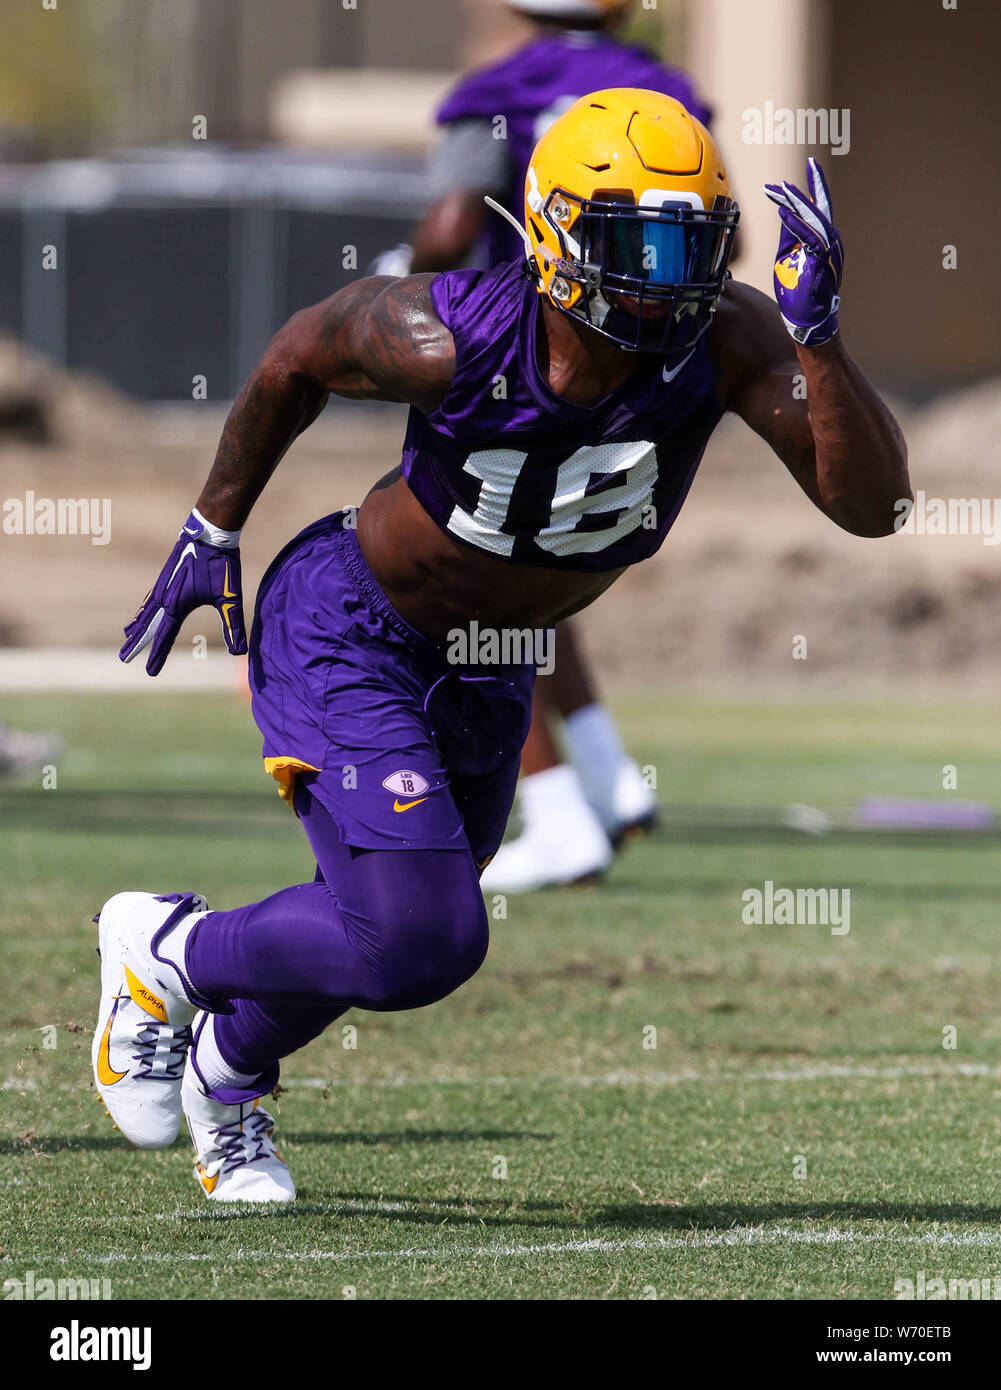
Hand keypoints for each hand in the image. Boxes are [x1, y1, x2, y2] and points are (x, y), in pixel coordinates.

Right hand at [120, 510, 247, 675]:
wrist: (209, 532)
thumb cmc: (221, 564)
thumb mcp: (230, 598)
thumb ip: (233, 626)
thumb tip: (239, 652)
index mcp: (177, 605)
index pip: (164, 637)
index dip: (157, 656)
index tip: (150, 673)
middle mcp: (164, 597)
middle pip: (147, 626)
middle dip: (136, 643)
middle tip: (122, 658)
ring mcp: (163, 586)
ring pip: (146, 611)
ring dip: (137, 626)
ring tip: (127, 636)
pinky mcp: (167, 577)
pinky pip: (151, 598)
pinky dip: (143, 609)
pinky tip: (143, 610)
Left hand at [763, 157, 843, 345]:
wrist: (807, 319)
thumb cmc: (797, 291)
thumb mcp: (786, 257)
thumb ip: (788, 235)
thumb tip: (784, 212)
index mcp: (822, 239)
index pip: (813, 209)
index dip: (799, 194)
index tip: (778, 185)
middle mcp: (829, 241)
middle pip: (816, 209)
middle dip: (803, 190)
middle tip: (793, 174)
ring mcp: (829, 250)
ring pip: (814, 219)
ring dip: (797, 203)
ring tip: (781, 189)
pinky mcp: (823, 261)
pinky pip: (810, 237)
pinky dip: (796, 224)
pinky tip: (783, 212)